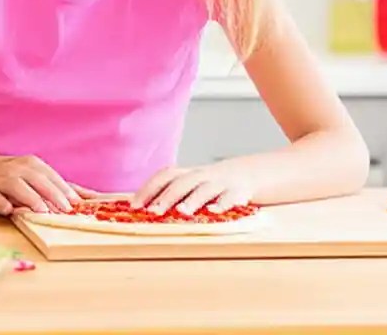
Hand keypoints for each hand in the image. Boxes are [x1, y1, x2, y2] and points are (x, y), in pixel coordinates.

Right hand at [0, 156, 97, 215]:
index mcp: (33, 164)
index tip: (75, 205)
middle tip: (63, 210)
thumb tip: (95, 197)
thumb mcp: (40, 178)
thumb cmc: (18, 178)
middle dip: (51, 194)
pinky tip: (8, 210)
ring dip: (29, 198)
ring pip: (16, 186)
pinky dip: (0, 203)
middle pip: (36, 180)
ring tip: (41, 211)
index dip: (63, 190)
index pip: (51, 177)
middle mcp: (16, 168)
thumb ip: (65, 188)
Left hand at [130, 164, 255, 215]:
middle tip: (153, 212)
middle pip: (182, 183)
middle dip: (166, 197)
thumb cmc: (215, 185)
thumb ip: (174, 195)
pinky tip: (213, 212)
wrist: (253, 173)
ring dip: (192, 200)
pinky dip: (222, 204)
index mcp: (187, 174)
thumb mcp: (194, 185)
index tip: (134, 206)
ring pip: (204, 189)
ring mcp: (221, 183)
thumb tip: (143, 211)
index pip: (164, 177)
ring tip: (181, 212)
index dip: (148, 189)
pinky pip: (231, 197)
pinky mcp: (239, 191)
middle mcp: (202, 176)